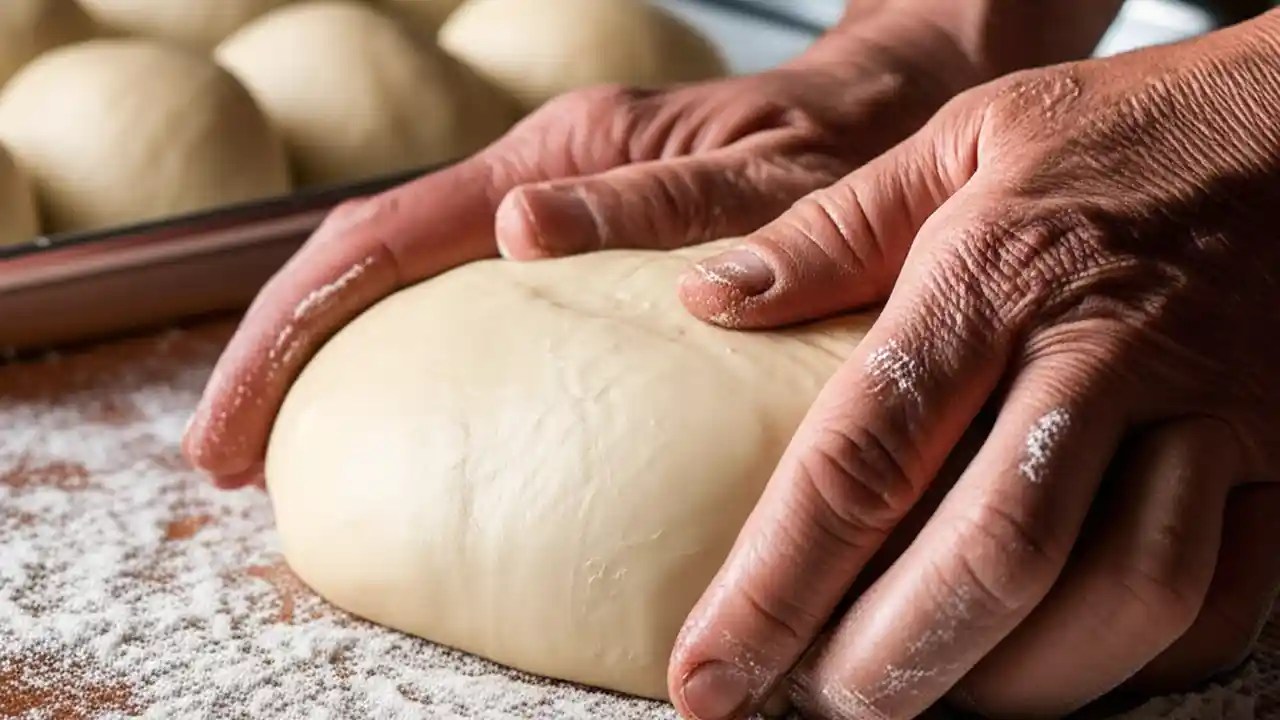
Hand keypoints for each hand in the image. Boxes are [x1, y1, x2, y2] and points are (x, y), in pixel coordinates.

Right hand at [183, 11, 986, 487]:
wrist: (890, 106)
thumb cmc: (841, 145)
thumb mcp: (765, 177)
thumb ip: (653, 203)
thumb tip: (515, 229)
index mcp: (560, 159)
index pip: (378, 244)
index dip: (288, 336)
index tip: (231, 432)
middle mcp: (538, 178)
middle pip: (364, 259)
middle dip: (280, 351)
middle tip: (225, 455)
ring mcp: (553, 205)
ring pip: (402, 275)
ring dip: (326, 351)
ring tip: (278, 439)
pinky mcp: (579, 235)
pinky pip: (460, 293)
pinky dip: (401, 348)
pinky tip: (390, 404)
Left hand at [671, 12, 1279, 719]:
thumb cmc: (1125, 129)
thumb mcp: (959, 140)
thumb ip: (833, 229)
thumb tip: (712, 298)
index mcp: (997, 280)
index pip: (863, 456)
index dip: (775, 586)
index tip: (710, 674)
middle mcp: (1104, 359)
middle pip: (992, 554)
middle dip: (894, 662)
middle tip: (819, 710)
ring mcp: (1213, 416)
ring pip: (1124, 592)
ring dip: (1018, 678)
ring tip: (929, 697)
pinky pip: (1224, 595)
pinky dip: (1139, 658)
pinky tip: (1061, 666)